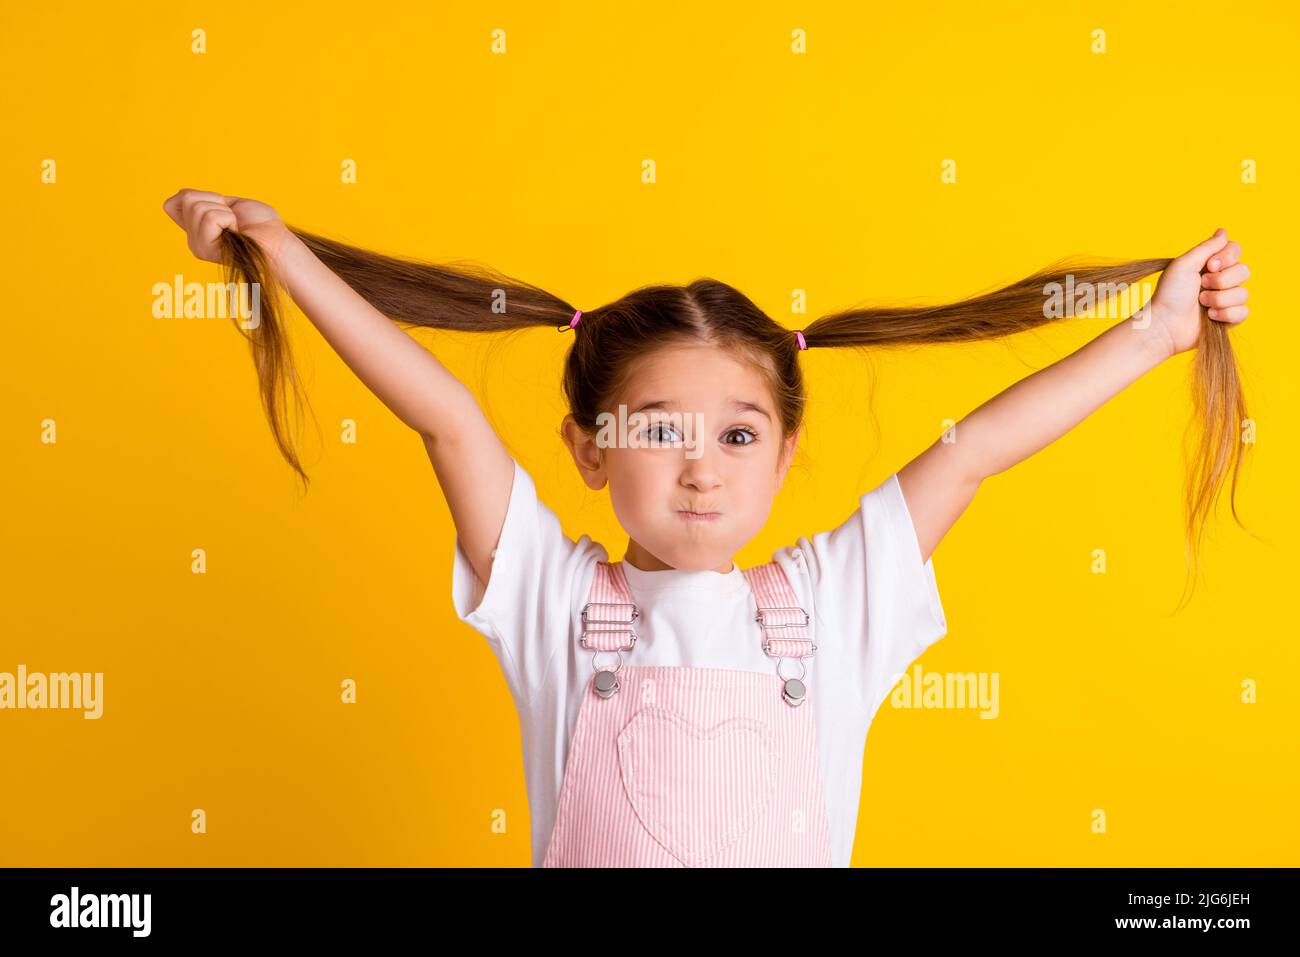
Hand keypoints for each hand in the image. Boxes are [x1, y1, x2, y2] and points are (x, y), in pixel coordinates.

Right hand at [162, 188, 286, 267]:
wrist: (278, 243)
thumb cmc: (262, 226)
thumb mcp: (229, 204)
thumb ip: (203, 200)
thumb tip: (178, 195)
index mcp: (197, 229)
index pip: (175, 201)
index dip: (201, 196)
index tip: (225, 209)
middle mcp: (193, 240)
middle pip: (187, 198)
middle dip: (216, 201)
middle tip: (234, 219)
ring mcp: (197, 245)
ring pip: (197, 207)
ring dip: (224, 211)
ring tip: (237, 227)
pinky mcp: (204, 249)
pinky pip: (210, 217)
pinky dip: (228, 218)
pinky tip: (236, 232)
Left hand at [1149, 227, 1250, 355]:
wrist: (1165, 324)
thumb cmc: (1170, 294)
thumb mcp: (1185, 264)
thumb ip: (1207, 247)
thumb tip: (1223, 231)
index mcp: (1210, 265)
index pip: (1235, 250)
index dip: (1227, 257)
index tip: (1209, 266)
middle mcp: (1220, 280)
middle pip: (1244, 271)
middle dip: (1221, 280)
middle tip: (1201, 287)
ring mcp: (1225, 299)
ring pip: (1243, 293)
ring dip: (1220, 299)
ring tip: (1201, 304)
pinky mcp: (1228, 318)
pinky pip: (1243, 312)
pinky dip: (1226, 314)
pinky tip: (1210, 316)